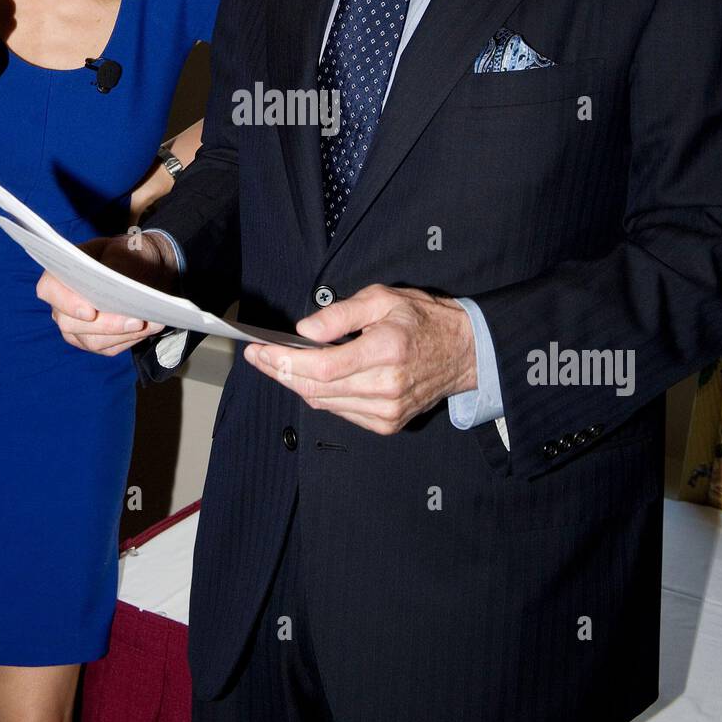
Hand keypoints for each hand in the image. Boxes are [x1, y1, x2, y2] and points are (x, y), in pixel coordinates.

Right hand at [37, 231, 178, 355]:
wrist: (143, 267)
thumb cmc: (128, 253)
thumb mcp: (125, 248)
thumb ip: (117, 260)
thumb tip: (114, 276)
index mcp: (62, 274)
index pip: (49, 290)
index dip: (66, 302)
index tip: (90, 312)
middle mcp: (63, 303)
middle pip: (70, 324)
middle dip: (106, 325)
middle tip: (137, 320)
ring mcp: (76, 325)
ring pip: (92, 340)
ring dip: (123, 334)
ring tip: (150, 323)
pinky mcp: (94, 340)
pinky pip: (108, 348)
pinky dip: (130, 339)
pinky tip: (150, 328)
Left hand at [242, 284, 477, 433]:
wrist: (464, 353)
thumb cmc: (423, 320)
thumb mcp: (383, 298)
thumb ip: (340, 314)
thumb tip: (304, 331)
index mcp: (386, 350)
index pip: (321, 366)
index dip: (283, 361)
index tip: (258, 350)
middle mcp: (386, 386)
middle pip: (316, 388)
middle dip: (280, 372)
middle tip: (258, 357)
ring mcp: (387, 410)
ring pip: (324, 403)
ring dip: (297, 385)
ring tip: (281, 365)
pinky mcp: (388, 423)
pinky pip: (341, 412)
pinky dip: (322, 396)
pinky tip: (315, 379)